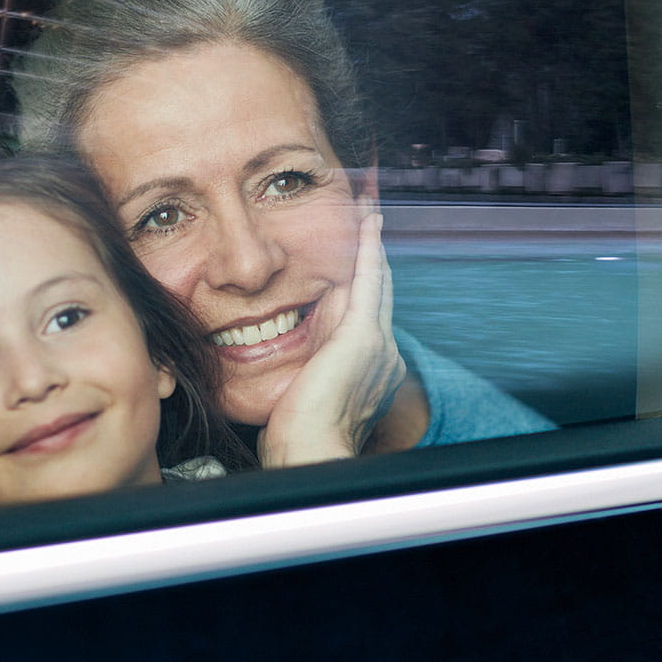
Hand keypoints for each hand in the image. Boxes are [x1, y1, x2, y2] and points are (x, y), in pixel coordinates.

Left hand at [257, 211, 405, 467]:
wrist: (310, 454)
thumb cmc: (297, 438)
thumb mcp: (300, 393)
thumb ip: (302, 367)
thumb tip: (279, 345)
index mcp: (368, 367)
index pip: (364, 311)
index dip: (360, 279)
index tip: (354, 253)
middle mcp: (382, 353)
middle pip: (378, 289)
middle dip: (372, 251)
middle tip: (370, 212)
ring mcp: (377, 344)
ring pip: (376, 279)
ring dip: (371, 240)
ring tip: (369, 206)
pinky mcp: (363, 336)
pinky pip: (368, 279)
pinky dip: (368, 247)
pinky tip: (368, 219)